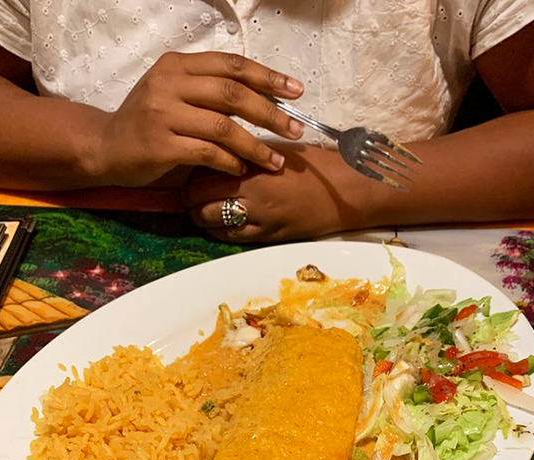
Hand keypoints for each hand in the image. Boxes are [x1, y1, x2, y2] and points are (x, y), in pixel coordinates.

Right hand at [94, 52, 304, 185]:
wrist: (106, 147)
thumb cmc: (148, 123)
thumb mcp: (174, 94)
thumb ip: (209, 91)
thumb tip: (261, 97)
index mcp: (177, 65)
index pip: (231, 65)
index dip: (267, 77)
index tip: (295, 91)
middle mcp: (169, 84)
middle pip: (233, 94)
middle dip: (270, 113)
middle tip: (295, 129)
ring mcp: (163, 114)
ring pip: (224, 126)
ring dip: (255, 145)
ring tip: (275, 161)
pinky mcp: (161, 145)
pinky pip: (208, 153)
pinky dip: (230, 162)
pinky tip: (243, 170)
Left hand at [183, 144, 389, 242]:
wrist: (346, 191)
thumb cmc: (314, 164)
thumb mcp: (277, 149)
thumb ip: (246, 151)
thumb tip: (216, 150)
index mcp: (254, 163)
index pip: (205, 165)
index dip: (191, 168)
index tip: (191, 167)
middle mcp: (252, 192)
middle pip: (200, 196)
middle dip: (188, 196)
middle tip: (187, 194)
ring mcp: (260, 218)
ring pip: (211, 220)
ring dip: (201, 216)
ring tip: (201, 210)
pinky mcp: (268, 237)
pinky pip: (231, 237)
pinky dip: (219, 230)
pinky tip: (220, 224)